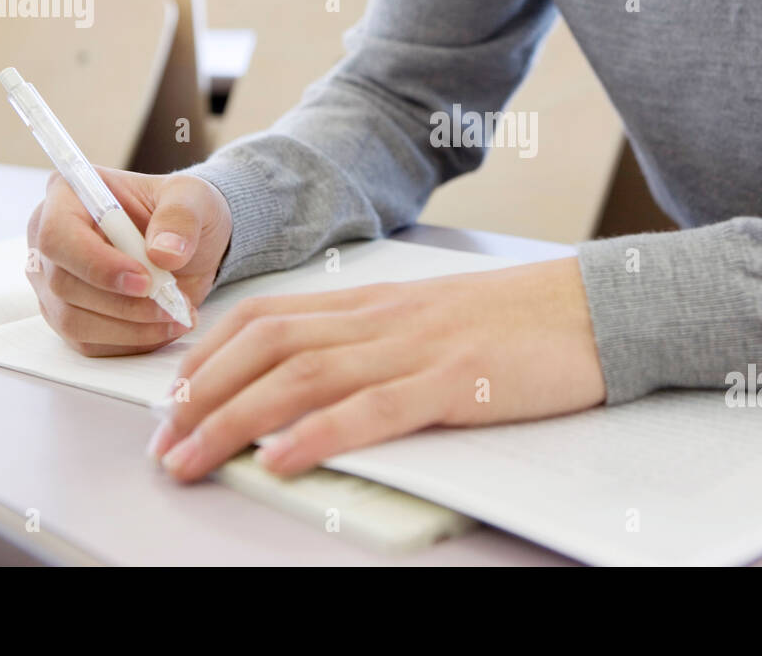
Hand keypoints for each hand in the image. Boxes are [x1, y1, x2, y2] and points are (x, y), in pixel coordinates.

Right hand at [26, 168, 231, 355]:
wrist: (187, 245)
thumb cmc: (181, 212)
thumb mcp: (194, 198)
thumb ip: (181, 217)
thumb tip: (163, 253)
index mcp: (68, 195)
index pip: (57, 235)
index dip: (97, 264)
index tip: (145, 281)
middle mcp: (48, 239)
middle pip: (64, 284)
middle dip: (124, 303)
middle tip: (173, 302)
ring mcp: (53, 281)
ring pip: (74, 320)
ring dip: (131, 327)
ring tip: (177, 315)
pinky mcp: (68, 315)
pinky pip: (89, 342)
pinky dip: (132, 341)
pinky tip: (165, 326)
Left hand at [149, 256, 606, 479]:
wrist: (596, 305)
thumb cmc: (520, 320)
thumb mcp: (435, 320)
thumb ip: (380, 341)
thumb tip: (323, 379)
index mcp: (377, 302)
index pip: (271, 317)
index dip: (211, 354)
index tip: (175, 392)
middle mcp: (383, 318)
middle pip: (269, 346)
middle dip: (203, 394)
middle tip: (164, 440)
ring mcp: (417, 347)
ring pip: (303, 377)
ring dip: (235, 420)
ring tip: (193, 457)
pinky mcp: (456, 381)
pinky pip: (372, 408)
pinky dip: (318, 434)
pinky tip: (281, 459)